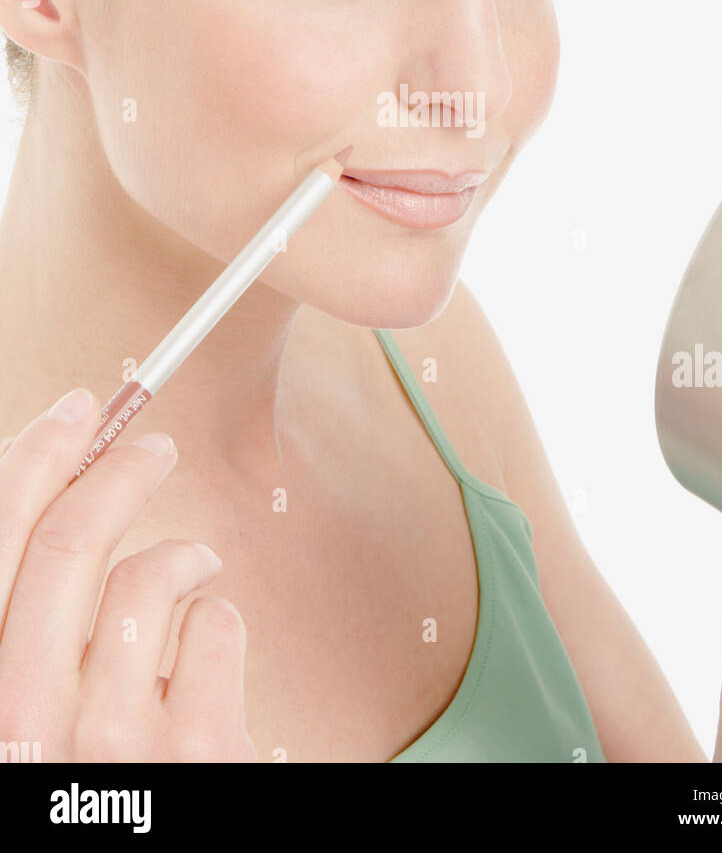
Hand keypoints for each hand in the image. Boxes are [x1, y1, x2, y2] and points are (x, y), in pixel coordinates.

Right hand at [0, 387, 257, 761]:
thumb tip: (54, 501)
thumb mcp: (32, 716)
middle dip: (114, 470)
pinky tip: (214, 644)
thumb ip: (32, 631)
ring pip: (146, 578)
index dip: (35, 460)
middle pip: (66, 545)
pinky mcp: (202, 754)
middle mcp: (31, 731)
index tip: (77, 412)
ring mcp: (117, 748)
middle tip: (153, 446)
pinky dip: (218, 617)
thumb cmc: (97, 782)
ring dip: (179, 553)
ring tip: (197, 568)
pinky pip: (213, 627)